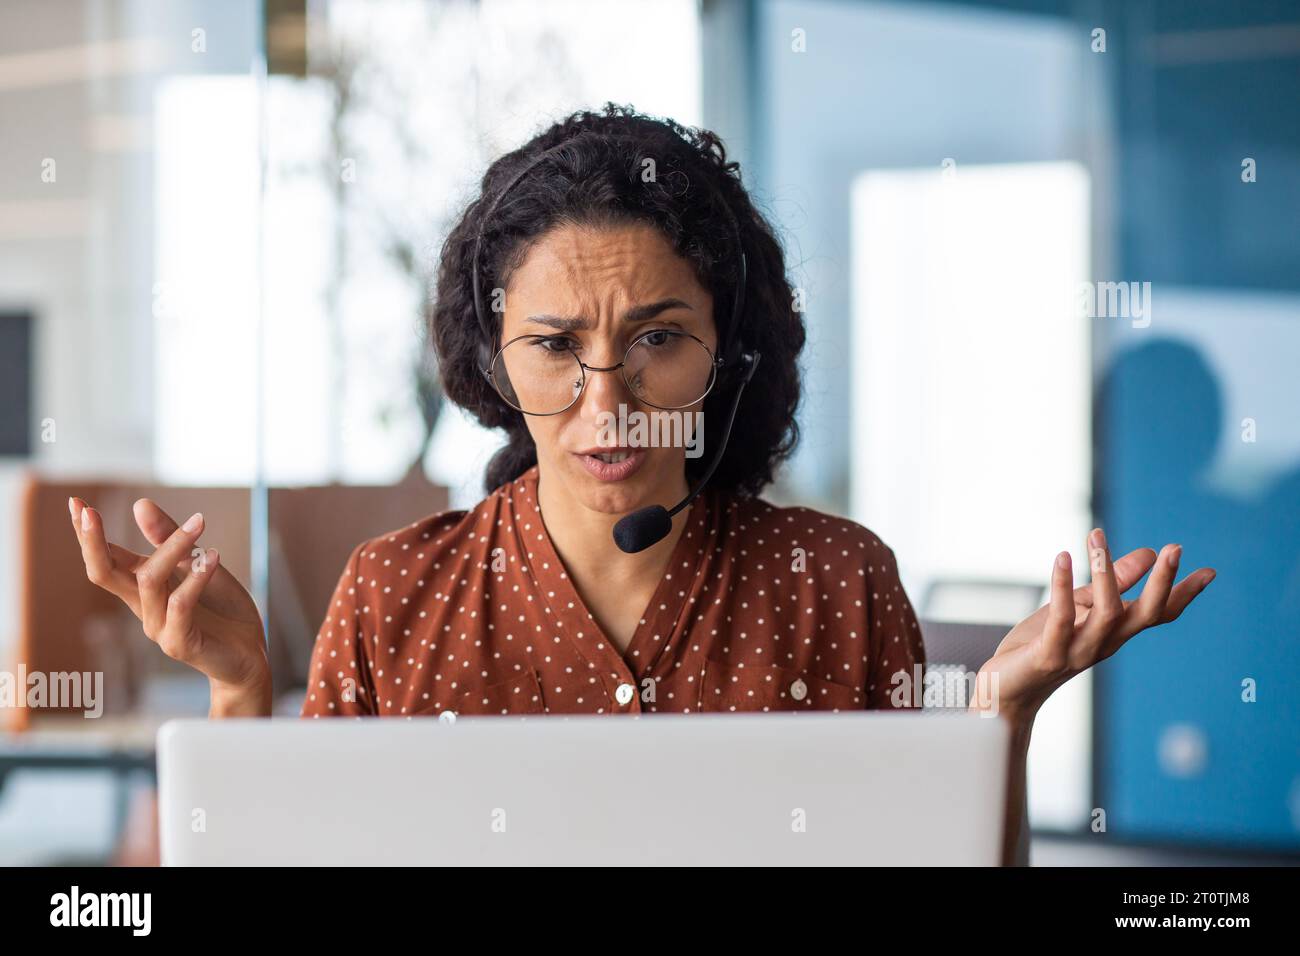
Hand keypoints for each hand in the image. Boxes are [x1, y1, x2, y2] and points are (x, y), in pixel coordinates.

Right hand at [68, 497, 270, 715]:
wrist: (249, 657)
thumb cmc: (222, 612)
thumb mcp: (199, 566)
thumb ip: (170, 539)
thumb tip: (139, 504)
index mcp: (143, 589)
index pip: (106, 559)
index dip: (88, 534)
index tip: (75, 501)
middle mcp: (144, 608)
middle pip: (105, 574)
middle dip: (92, 542)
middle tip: (88, 511)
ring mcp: (159, 627)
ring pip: (150, 580)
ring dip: (172, 547)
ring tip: (199, 523)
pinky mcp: (180, 643)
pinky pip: (180, 606)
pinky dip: (196, 578)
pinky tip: (213, 556)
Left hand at [976, 528, 1215, 725]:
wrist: (1007, 691)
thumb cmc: (1043, 645)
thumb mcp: (1080, 607)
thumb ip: (1110, 583)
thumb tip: (1146, 553)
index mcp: (1115, 632)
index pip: (1158, 614)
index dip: (1183, 594)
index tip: (1210, 571)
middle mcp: (1105, 643)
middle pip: (1145, 615)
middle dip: (1162, 583)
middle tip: (1174, 548)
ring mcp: (1079, 651)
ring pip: (1106, 613)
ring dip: (1104, 573)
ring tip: (1097, 535)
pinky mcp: (1049, 654)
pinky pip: (1062, 619)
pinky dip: (1062, 587)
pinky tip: (1061, 558)